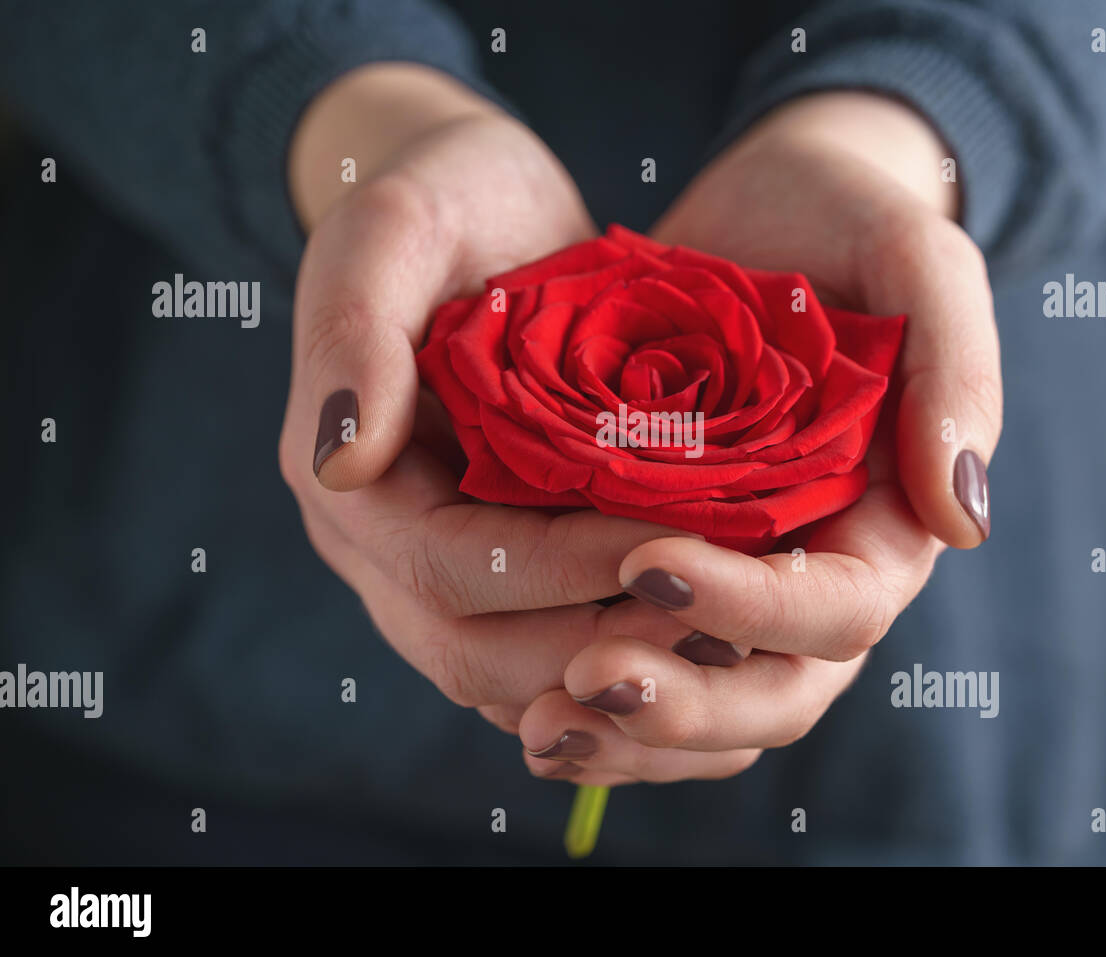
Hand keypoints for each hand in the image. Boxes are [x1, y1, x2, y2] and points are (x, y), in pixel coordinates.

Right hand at [279, 64, 693, 731]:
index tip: (667, 545)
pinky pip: (547, 651)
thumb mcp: (397, 224)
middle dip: (596, 645)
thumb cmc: (444, 197)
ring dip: (615, 667)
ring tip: (720, 639)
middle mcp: (383, 547)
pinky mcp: (501, 570)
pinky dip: (618, 654)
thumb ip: (354, 330)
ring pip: (514, 674)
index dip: (557, 571)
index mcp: (346, 477)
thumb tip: (345, 459)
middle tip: (713, 616)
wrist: (485, 208)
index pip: (447, 568)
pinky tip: (699, 631)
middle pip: (476, 652)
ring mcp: (438, 570)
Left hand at [515, 92, 1000, 783]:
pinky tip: (520, 710)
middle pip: (774, 689)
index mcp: (889, 522)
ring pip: (708, 700)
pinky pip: (650, 667)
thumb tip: (963, 519)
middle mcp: (819, 573)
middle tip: (582, 681)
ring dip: (627, 736)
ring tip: (533, 727)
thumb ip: (957, 371)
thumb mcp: (917, 258)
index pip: (838, 608)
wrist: (770, 211)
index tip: (647, 562)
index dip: (752, 607)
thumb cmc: (849, 221)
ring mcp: (745, 581)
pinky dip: (598, 707)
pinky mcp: (675, 569)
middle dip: (684, 702)